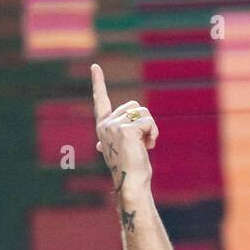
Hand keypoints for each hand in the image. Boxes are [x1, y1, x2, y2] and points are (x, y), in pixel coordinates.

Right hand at [91, 63, 156, 192]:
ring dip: (150, 128)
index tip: (95, 66)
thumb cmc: (130, 168)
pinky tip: (148, 146)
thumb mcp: (120, 149)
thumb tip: (99, 146)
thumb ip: (112, 140)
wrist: (132, 183)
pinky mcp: (126, 130)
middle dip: (144, 122)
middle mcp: (105, 124)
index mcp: (103, 127)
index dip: (98, 83)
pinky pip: (148, 121)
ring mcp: (114, 126)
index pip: (101, 101)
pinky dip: (153, 133)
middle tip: (142, 142)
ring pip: (142, 112)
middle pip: (133, 106)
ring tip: (145, 145)